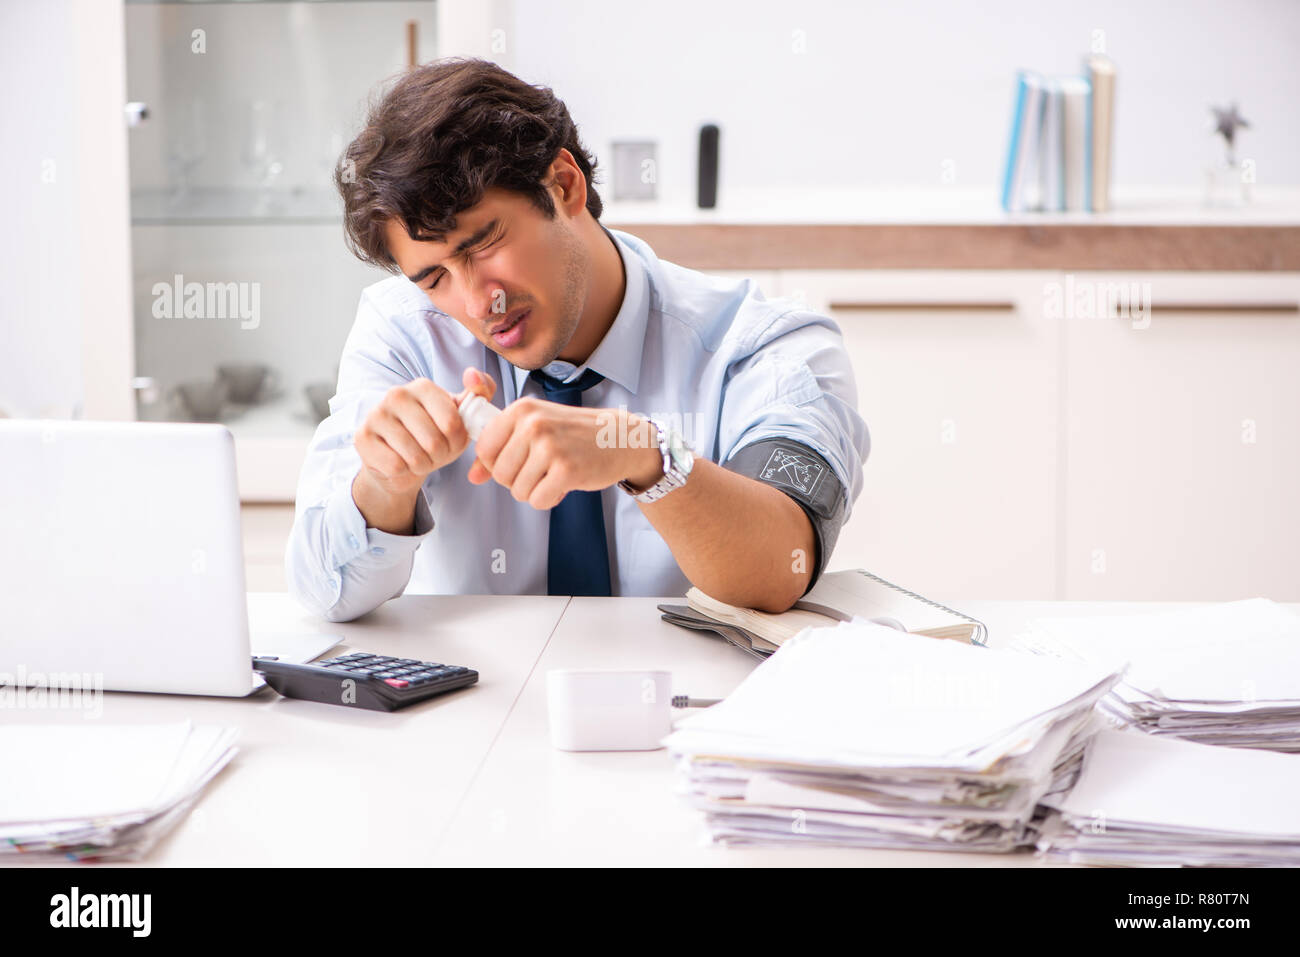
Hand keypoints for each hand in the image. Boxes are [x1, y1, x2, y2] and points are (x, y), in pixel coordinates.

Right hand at [351, 369, 494, 531]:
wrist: (402, 463)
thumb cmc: (436, 436)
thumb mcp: (463, 417)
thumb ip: (480, 392)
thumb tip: (471, 372)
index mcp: (423, 386)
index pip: (452, 423)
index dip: (456, 441)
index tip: (450, 439)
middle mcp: (396, 394)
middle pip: (434, 441)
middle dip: (439, 456)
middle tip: (433, 453)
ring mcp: (376, 414)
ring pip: (414, 456)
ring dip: (422, 465)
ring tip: (417, 458)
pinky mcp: (362, 437)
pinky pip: (395, 466)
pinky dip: (403, 471)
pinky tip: (399, 462)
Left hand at [469, 398, 662, 508]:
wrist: (620, 439)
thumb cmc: (574, 434)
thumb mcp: (535, 431)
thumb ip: (500, 451)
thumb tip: (472, 476)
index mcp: (521, 410)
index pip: (484, 449)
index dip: (497, 463)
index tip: (519, 460)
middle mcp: (533, 424)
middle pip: (499, 474)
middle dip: (517, 480)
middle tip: (541, 469)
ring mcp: (550, 447)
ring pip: (518, 490)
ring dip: (535, 491)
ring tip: (554, 474)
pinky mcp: (566, 470)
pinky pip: (538, 500)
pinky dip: (549, 499)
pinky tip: (564, 484)